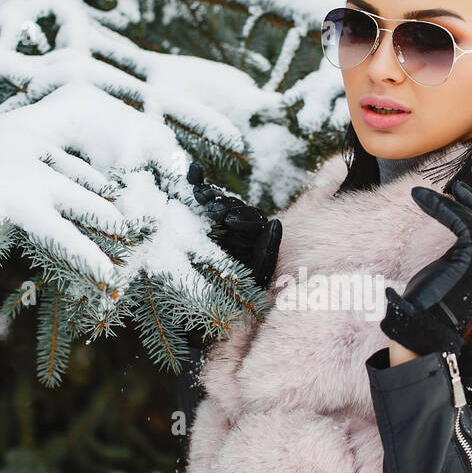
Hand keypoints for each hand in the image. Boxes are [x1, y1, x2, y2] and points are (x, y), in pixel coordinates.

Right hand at [188, 161, 281, 288]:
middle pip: (233, 207)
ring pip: (216, 200)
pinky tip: (195, 168)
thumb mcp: (257, 272)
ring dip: (209, 195)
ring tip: (202, 195)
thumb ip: (267, 248)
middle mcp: (236, 225)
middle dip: (224, 208)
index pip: (254, 219)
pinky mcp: (196, 218)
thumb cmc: (239, 291)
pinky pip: (200, 197)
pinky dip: (197, 181)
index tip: (230, 223)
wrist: (214, 304)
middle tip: (215, 214)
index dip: (243, 218)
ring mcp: (216, 220)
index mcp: (254, 236)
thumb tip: (277, 221)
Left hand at [380, 178, 471, 355]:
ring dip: (454, 203)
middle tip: (458, 186)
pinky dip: (444, 208)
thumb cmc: (427, 306)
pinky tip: (424, 200)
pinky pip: (464, 224)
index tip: (461, 197)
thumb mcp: (445, 274)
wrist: (420, 326)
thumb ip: (456, 256)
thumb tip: (453, 232)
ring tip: (432, 192)